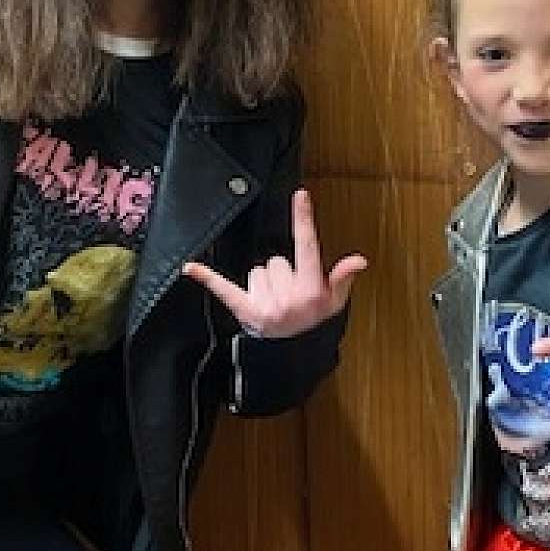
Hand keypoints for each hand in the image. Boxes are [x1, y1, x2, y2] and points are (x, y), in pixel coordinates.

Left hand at [183, 188, 366, 337]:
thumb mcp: (335, 303)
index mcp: (312, 291)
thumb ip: (343, 278)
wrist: (293, 354)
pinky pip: (223, 288)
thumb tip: (358, 261)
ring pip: (257, 271)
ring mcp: (266, 306)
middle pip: (277, 260)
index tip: (300, 195)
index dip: (304, 220)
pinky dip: (208, 277)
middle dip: (283, 273)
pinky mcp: (245, 311)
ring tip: (275, 301)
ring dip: (264, 283)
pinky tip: (191, 268)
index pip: (308, 247)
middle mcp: (289, 299)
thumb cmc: (314, 323)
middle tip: (290, 293)